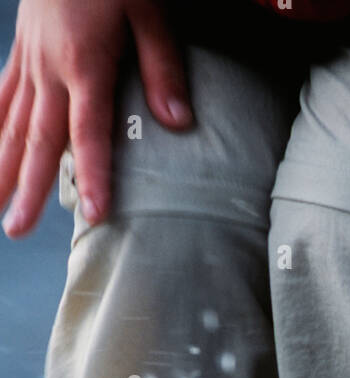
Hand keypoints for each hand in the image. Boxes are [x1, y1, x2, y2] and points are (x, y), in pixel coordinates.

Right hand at [0, 0, 191, 236]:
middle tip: (18, 230)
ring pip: (13, 123)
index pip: (90, 131)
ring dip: (3, 169)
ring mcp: (30, 58)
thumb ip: (162, 68)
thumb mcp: (148, 9)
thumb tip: (179, 123)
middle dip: (29, 188)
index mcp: (85, 62)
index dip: (94, 174)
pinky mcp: (22, 49)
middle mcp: (50, 67)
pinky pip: (2, 95)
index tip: (94, 214)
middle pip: (40, 138)